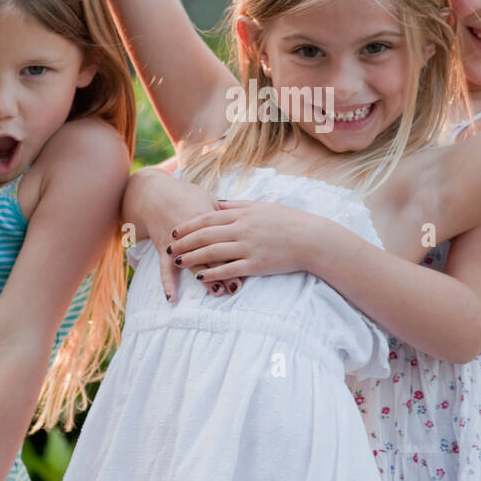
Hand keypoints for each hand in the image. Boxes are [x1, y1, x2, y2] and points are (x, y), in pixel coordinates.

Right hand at [125, 169, 241, 300]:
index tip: (253, 264)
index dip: (240, 253)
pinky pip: (164, 269)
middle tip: (239, 285)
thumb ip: (226, 214)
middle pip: (214, 255)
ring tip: (218, 292)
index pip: (227, 239)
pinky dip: (167, 284)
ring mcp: (177, 244)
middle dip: (227, 271)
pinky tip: (172, 299)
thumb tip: (247, 222)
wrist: (156, 194)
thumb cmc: (187, 195)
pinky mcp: (164, 249)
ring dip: (206, 279)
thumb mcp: (209, 200)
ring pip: (194, 264)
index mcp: (208, 220)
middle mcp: (194, 234)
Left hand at [167, 200, 324, 284]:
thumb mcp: (261, 207)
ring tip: (179, 262)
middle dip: (184, 242)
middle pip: (205, 235)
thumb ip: (236, 207)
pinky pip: (229, 269)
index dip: (188, 225)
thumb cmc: (287, 221)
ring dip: (193, 257)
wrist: (311, 239)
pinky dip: (213, 273)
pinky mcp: (256, 265)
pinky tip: (201, 276)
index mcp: (242, 214)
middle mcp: (242, 229)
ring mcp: (248, 247)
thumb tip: (216, 204)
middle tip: (169, 247)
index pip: (208, 218)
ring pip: (213, 252)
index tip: (175, 230)